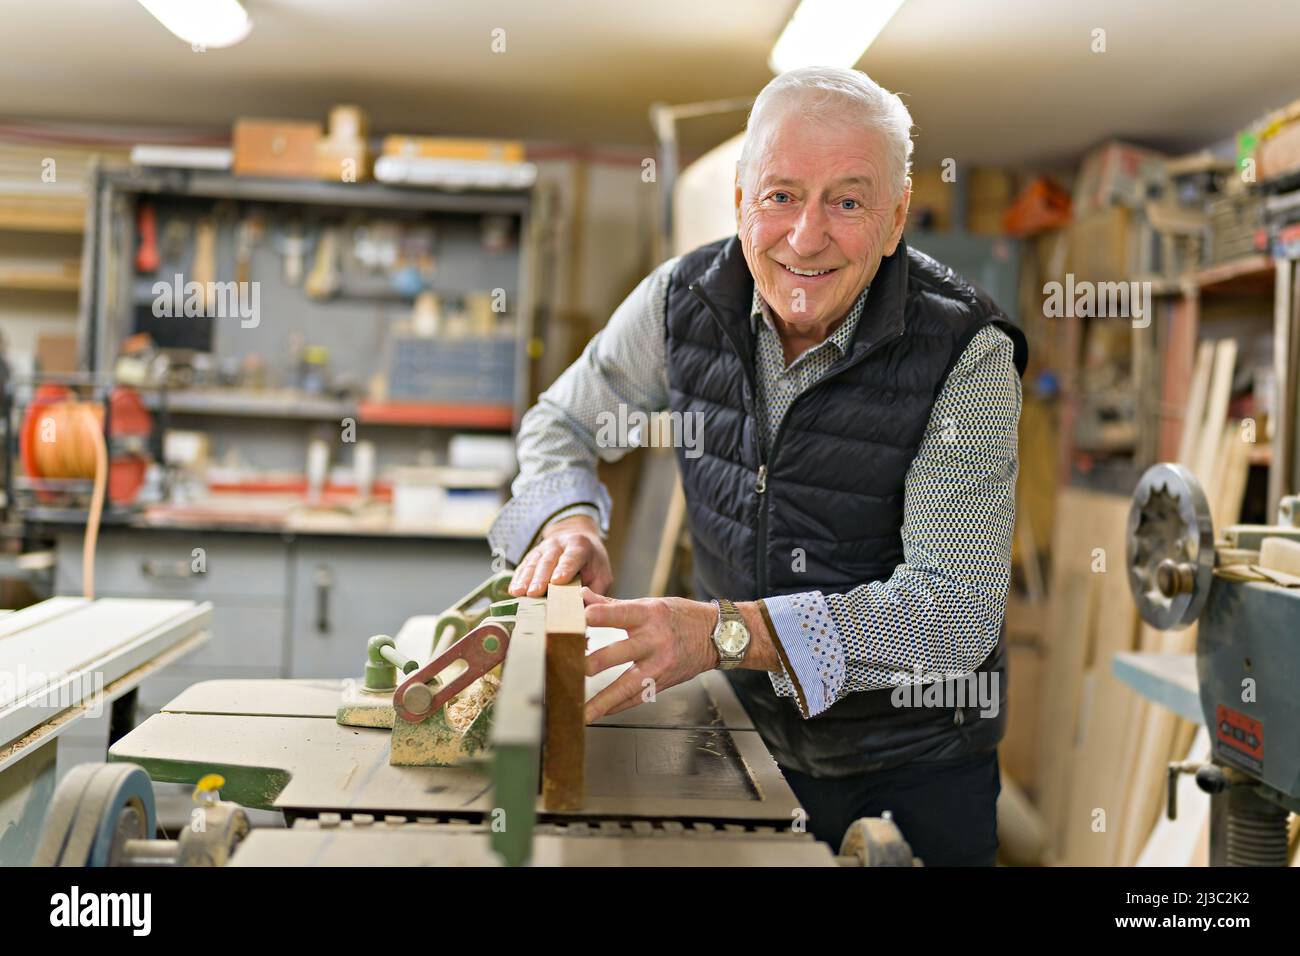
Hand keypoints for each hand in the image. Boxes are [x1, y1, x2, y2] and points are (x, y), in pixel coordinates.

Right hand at [508, 515, 612, 596]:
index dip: (565, 568)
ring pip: (533, 563)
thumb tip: (585, 610)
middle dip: (541, 577)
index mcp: (579, 546)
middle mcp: (559, 544)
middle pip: (548, 561)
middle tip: (534, 593)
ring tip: (519, 592)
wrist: (577, 539)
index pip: (572, 557)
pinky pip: (524, 566)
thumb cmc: (591, 563)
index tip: (557, 581)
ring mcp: (543, 548)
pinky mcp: (532, 555)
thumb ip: (595, 591)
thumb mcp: (602, 574)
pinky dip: (518, 578)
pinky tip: (513, 589)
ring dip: (526, 578)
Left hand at [581, 589, 718, 721]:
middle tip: (565, 669)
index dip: (594, 617)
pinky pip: (637, 698)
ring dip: (602, 700)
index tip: (571, 620)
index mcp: (648, 615)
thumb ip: (612, 605)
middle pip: (617, 654)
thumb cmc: (679, 616)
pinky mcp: (663, 682)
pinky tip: (598, 713)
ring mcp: (660, 665)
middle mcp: (654, 640)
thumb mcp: (649, 604)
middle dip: (589, 663)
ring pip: (627, 685)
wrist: (716, 636)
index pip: (617, 614)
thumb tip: (581, 597)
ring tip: (581, 712)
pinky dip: (616, 707)